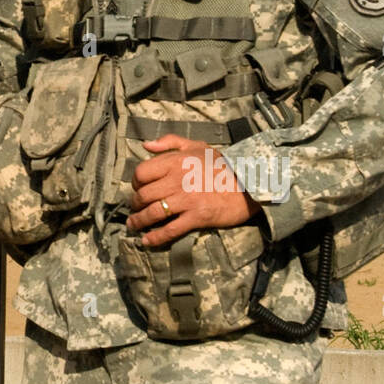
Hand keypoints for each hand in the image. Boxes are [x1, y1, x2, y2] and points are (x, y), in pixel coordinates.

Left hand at [126, 135, 259, 248]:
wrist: (249, 183)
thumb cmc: (222, 164)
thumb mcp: (197, 146)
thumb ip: (170, 142)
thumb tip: (146, 145)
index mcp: (175, 161)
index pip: (141, 173)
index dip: (135, 182)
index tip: (137, 188)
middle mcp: (176, 180)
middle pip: (143, 195)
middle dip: (135, 204)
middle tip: (135, 209)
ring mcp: (186, 200)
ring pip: (153, 213)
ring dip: (139, 221)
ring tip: (134, 225)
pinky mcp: (197, 217)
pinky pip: (170, 229)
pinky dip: (155, 237)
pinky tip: (147, 241)